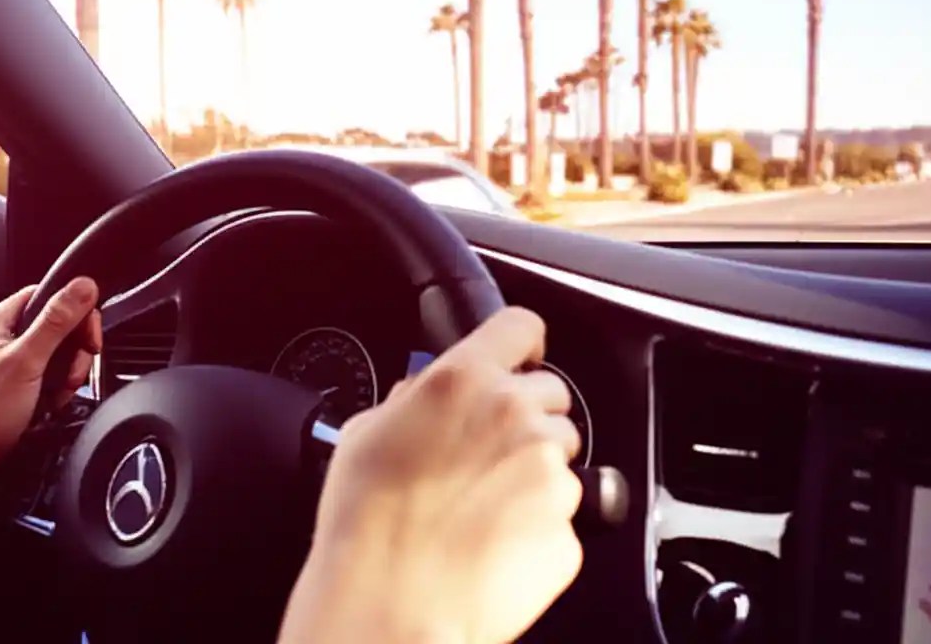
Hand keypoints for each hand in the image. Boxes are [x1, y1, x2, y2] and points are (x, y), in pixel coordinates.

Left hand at [0, 277, 101, 477]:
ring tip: (55, 394)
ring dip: (65, 375)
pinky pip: (46, 377)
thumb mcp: (26, 361)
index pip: (49, 295)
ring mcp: (6, 362)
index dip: (75, 313)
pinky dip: (54, 391)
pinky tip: (48, 403)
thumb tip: (83, 287)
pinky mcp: (12, 386)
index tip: (87, 338)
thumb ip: (57, 321)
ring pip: (55, 355)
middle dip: (72, 352)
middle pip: (57, 327)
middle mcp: (0, 337)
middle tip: (71, 374)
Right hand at [281, 307, 581, 643]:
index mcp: (465, 381)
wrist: (390, 605)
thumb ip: (408, 401)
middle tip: (482, 453)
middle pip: (551, 394)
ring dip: (531, 472)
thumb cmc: (366, 525)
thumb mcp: (363, 434)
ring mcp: (550, 475)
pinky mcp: (567, 530)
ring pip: (559, 456)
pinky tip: (489, 544)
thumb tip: (418, 398)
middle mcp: (517, 417)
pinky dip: (534, 526)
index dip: (519, 342)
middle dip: (524, 416)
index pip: (520, 326)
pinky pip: (559, 516)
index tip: (517, 357)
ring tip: (479, 507)